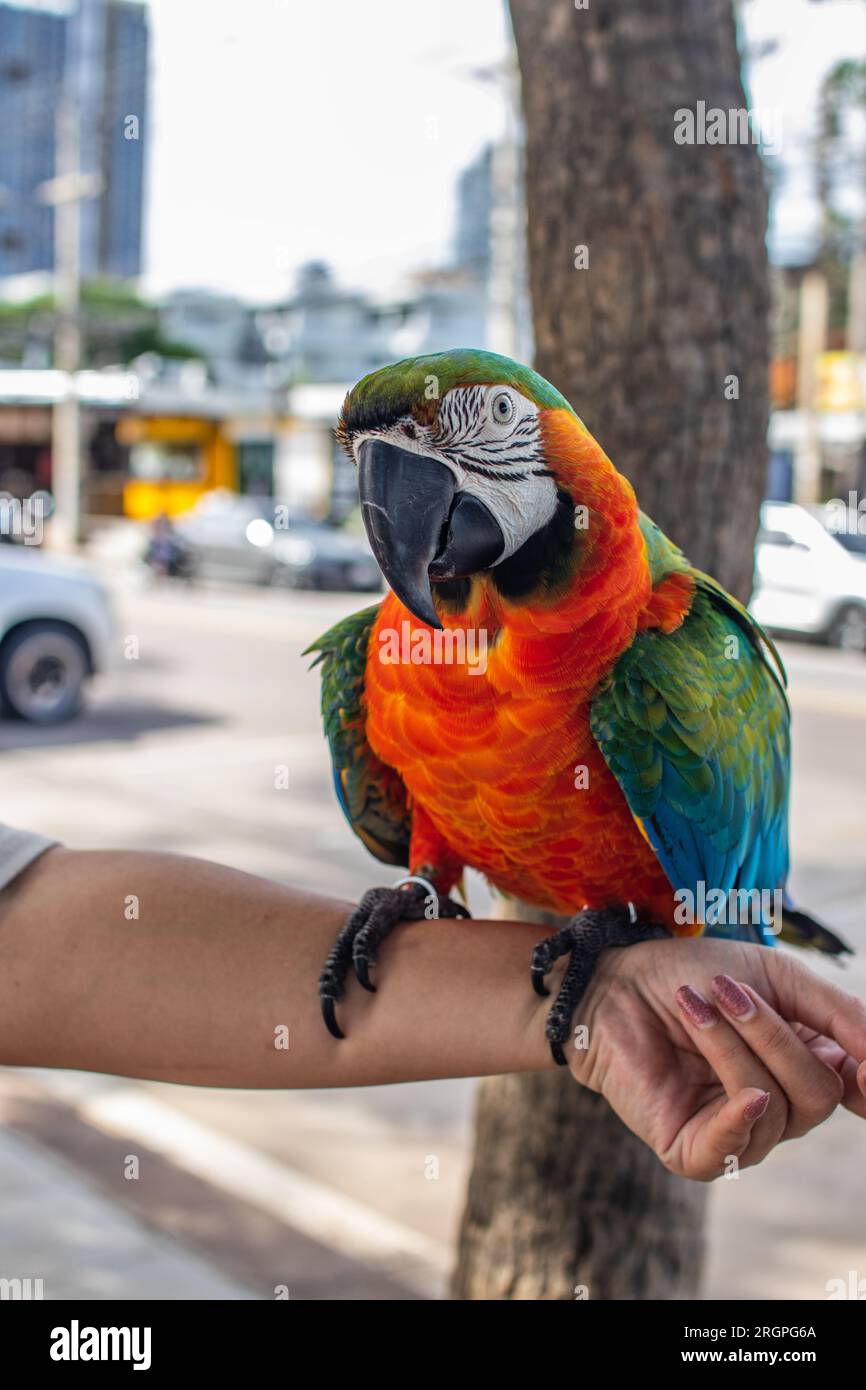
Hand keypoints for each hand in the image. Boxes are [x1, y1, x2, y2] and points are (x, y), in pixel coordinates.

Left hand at [567, 937, 865, 1179]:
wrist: (614, 982)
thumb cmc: (691, 975)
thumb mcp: (776, 977)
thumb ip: (838, 1014)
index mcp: (807, 1062)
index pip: (858, 1090)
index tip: (861, 1060)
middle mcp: (780, 1106)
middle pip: (819, 1093)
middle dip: (773, 1035)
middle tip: (725, 990)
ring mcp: (739, 1132)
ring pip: (774, 1107)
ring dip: (732, 1046)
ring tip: (691, 1005)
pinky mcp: (694, 1151)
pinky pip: (733, 1150)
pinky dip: (738, 1117)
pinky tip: (738, 1093)